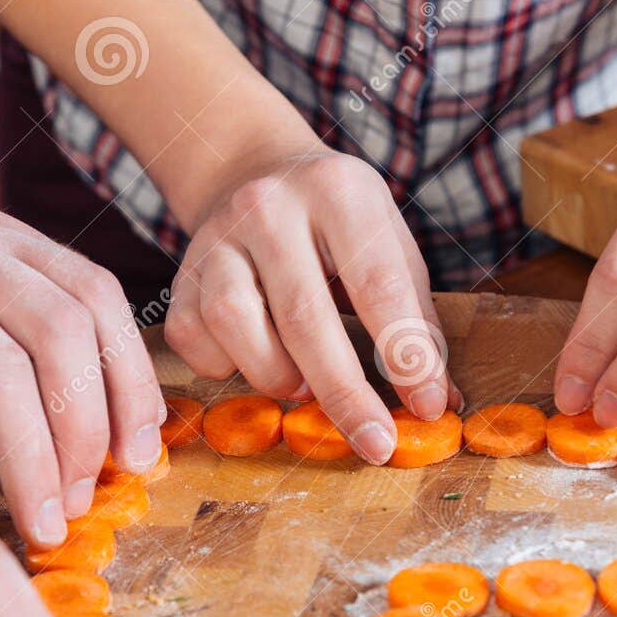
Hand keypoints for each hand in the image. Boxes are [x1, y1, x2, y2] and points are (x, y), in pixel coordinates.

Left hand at [0, 137, 163, 547]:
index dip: (31, 455)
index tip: (40, 525)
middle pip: (61, 337)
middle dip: (84, 434)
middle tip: (78, 506)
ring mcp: (2, 232)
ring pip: (96, 306)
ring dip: (125, 392)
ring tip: (131, 464)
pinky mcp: (26, 234)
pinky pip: (98, 289)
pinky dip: (126, 353)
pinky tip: (130, 412)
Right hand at [165, 144, 459, 462]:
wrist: (252, 173)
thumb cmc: (336, 223)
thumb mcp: (388, 243)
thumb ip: (414, 318)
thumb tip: (437, 402)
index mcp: (338, 192)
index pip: (378, 285)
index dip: (405, 356)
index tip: (427, 408)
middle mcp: (269, 207)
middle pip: (304, 317)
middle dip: (345, 394)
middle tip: (376, 443)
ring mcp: (215, 239)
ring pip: (236, 326)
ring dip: (277, 376)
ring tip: (304, 385)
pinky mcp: (179, 275)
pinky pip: (196, 341)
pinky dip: (226, 368)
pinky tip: (254, 359)